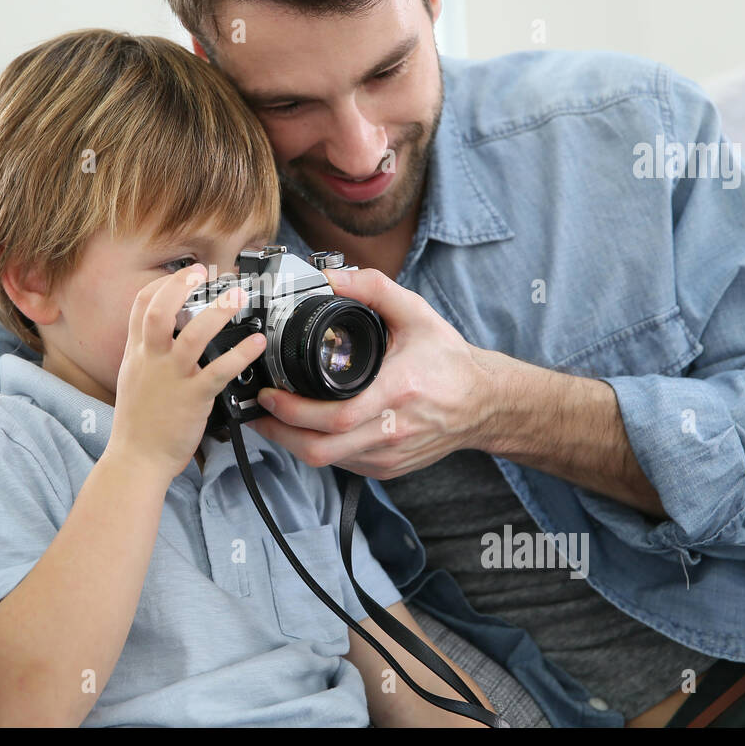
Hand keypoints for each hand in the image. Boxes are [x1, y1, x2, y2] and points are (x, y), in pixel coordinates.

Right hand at [109, 262, 268, 477]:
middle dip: (180, 286)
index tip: (182, 274)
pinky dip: (240, 353)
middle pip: (159, 311)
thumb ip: (145, 355)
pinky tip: (256, 342)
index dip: (162, 285)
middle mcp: (151, 360)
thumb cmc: (138, 424)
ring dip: (217, 312)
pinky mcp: (193, 398)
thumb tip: (160, 339)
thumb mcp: (132, 380)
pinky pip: (219, 370)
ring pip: (192, 336)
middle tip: (203, 272)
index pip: (141, 307)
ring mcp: (172, 378)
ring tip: (238, 297)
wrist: (137, 459)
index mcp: (136, 354)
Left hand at [248, 266, 496, 479]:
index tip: (269, 393)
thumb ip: (373, 288)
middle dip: (279, 432)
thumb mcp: (417, 314)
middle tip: (260, 409)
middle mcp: (391, 431)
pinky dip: (318, 448)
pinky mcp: (388, 469)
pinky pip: (342, 465)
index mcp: (396, 393)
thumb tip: (330, 276)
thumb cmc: (450, 361)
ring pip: (327, 462)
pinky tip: (308, 430)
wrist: (484, 403)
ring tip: (274, 419)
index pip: (334, 417)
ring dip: (293, 443)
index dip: (293, 411)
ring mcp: (389, 456)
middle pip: (320, 449)